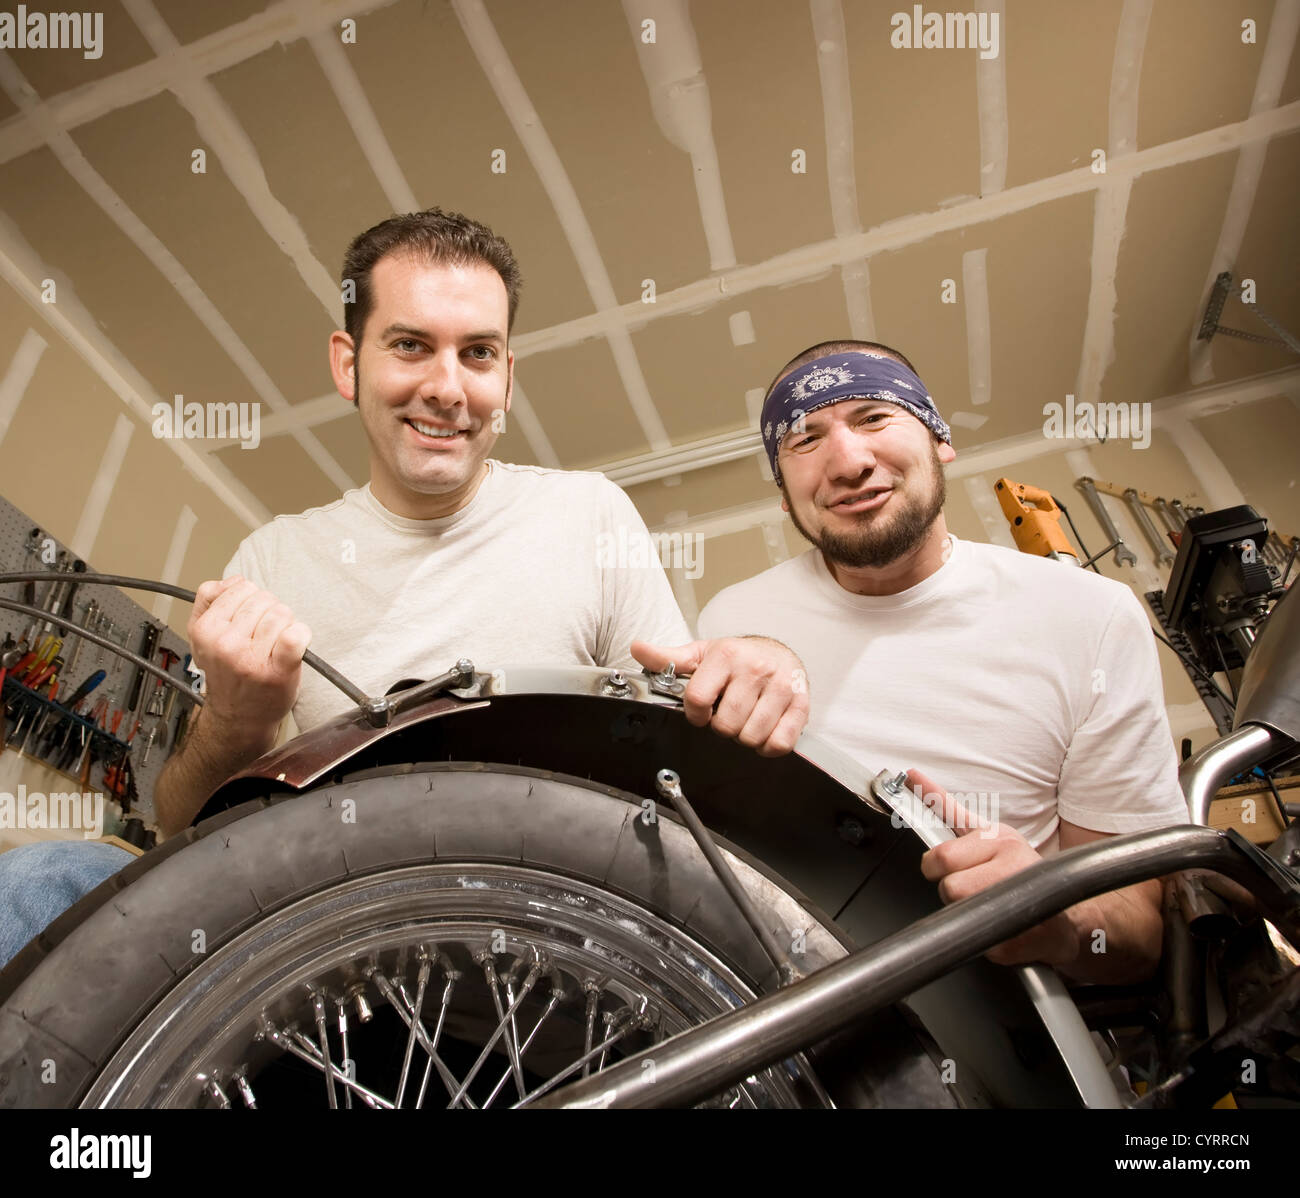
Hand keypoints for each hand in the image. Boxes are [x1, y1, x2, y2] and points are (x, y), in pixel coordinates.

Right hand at [187, 576, 311, 749]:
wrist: (240, 717)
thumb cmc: (229, 675)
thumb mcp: (205, 636)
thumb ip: (210, 600)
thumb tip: (233, 580)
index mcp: (205, 630)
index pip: (240, 587)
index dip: (251, 599)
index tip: (249, 618)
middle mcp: (225, 644)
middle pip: (264, 598)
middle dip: (269, 611)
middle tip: (263, 635)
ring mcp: (251, 659)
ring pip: (281, 613)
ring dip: (285, 624)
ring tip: (276, 643)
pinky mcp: (277, 671)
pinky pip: (297, 634)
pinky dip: (302, 635)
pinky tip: (293, 646)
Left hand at [630, 636, 808, 755]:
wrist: (779, 651)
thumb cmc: (737, 658)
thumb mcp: (702, 654)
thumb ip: (669, 658)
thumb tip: (638, 648)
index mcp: (726, 655)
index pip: (698, 699)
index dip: (695, 714)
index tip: (702, 711)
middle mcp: (755, 669)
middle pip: (726, 725)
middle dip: (722, 727)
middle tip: (727, 714)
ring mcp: (781, 687)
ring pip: (751, 736)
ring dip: (744, 737)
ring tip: (745, 720)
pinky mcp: (800, 704)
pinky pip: (779, 743)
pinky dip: (768, 746)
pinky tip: (763, 731)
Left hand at [912, 768, 1079, 967]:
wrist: (1067, 914)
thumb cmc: (1021, 871)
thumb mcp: (986, 833)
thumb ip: (947, 807)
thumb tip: (914, 776)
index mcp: (1000, 839)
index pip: (942, 856)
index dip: (936, 867)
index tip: (942, 867)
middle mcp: (1014, 864)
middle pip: (949, 887)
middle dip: (953, 891)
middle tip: (975, 888)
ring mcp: (1021, 900)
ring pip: (960, 912)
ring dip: (967, 914)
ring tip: (990, 905)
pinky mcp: (1021, 937)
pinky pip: (977, 940)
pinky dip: (984, 939)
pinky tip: (1003, 927)